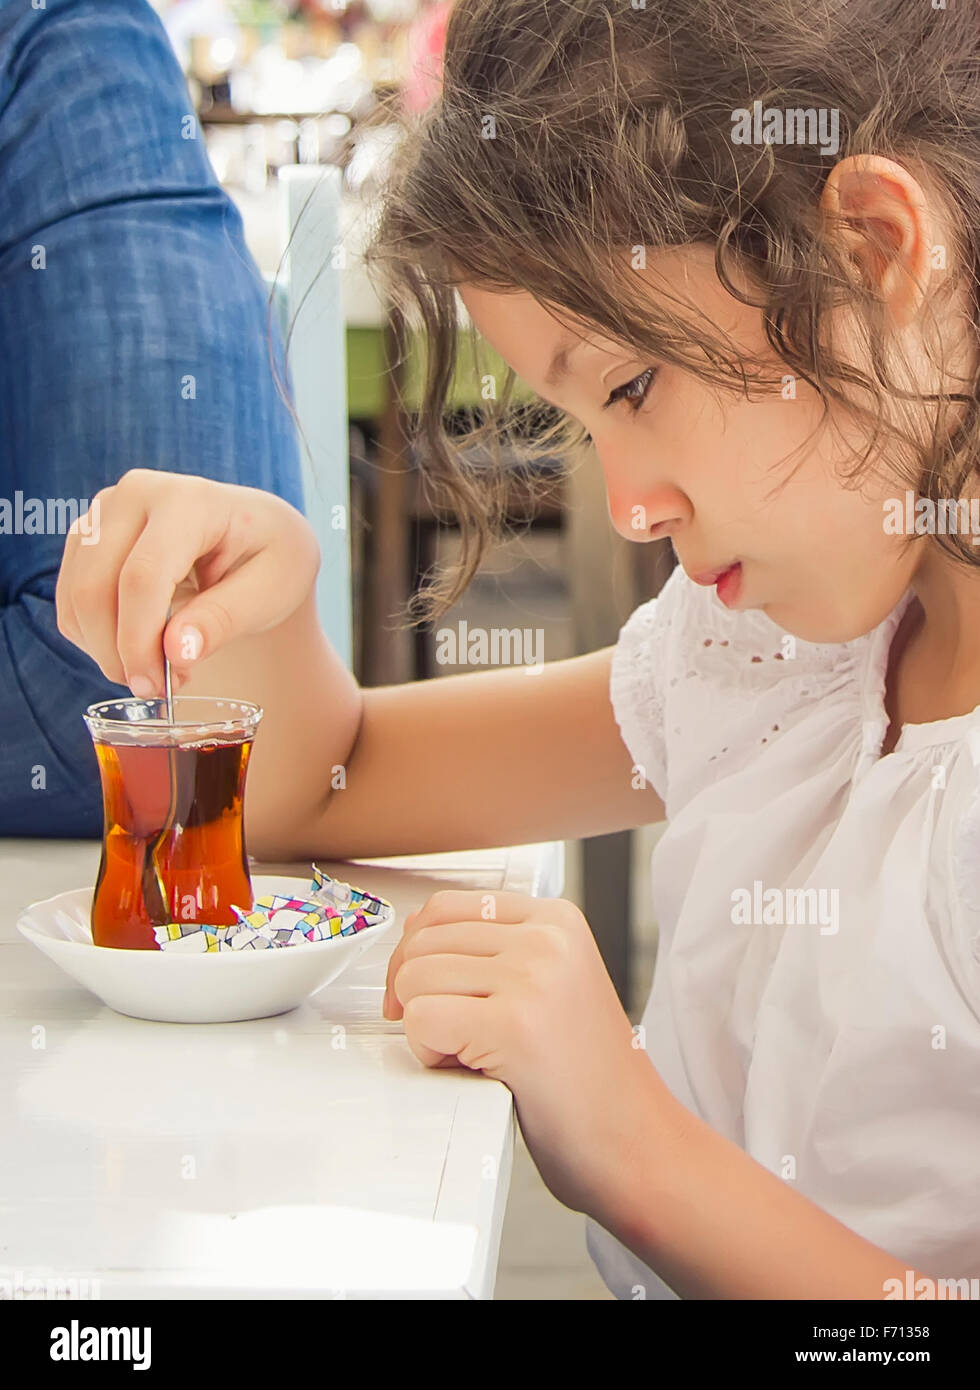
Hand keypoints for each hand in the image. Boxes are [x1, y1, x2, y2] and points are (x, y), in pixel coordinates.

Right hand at [56, 468, 318, 695]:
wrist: (259, 533)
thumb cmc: (273, 559)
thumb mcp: (271, 591)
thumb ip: (223, 619)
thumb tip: (175, 652)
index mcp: (190, 501)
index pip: (142, 577)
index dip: (139, 640)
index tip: (155, 688)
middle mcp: (136, 494)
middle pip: (96, 587)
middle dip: (117, 652)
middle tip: (156, 690)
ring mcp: (105, 511)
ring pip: (76, 596)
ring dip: (105, 649)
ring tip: (158, 669)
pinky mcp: (88, 535)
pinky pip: (71, 599)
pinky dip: (96, 637)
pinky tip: (139, 647)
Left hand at [382, 889, 663, 1217]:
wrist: (635, 1140)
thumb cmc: (584, 1078)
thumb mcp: (550, 985)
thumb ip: (494, 953)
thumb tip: (412, 939)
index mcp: (556, 920)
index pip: (445, 908)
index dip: (415, 952)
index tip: (418, 992)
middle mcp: (547, 938)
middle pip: (422, 943)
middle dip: (414, 995)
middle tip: (449, 1037)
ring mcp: (532, 978)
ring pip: (414, 979)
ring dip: (424, 1027)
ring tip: (473, 1054)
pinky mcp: (513, 1024)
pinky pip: (421, 1020)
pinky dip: (429, 1054)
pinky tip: (472, 1070)